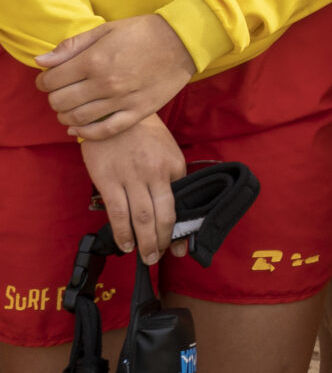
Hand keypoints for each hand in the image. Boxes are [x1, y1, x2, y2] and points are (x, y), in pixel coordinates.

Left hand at [38, 14, 197, 139]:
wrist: (184, 41)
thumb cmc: (143, 32)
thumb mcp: (106, 29)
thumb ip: (71, 46)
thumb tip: (40, 61)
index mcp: (93, 60)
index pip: (51, 81)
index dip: (43, 81)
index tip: (49, 79)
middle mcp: (104, 83)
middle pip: (60, 102)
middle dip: (54, 98)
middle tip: (61, 92)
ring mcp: (122, 100)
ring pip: (77, 119)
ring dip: (65, 116)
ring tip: (70, 108)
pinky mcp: (138, 111)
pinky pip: (105, 130)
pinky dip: (86, 133)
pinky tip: (78, 129)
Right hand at [79, 115, 186, 263]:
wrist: (112, 114)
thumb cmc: (143, 135)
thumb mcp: (167, 151)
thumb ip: (171, 177)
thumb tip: (175, 207)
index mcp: (174, 166)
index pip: (181, 203)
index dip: (182, 228)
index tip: (182, 247)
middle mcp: (155, 173)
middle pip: (162, 215)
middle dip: (163, 241)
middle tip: (160, 258)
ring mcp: (131, 177)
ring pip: (141, 218)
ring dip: (144, 242)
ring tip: (146, 257)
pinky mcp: (108, 180)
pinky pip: (117, 212)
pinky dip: (122, 232)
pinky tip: (126, 244)